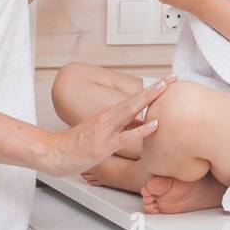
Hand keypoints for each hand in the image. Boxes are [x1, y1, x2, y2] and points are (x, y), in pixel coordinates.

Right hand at [38, 75, 175, 176]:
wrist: (55, 152)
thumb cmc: (78, 144)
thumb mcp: (103, 132)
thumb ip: (123, 127)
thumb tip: (144, 124)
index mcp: (109, 114)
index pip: (135, 98)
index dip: (153, 89)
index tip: (169, 80)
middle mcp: (109, 117)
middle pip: (137, 98)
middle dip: (156, 87)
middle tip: (174, 76)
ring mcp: (107, 129)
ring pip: (132, 110)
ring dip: (150, 98)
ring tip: (166, 89)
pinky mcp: (104, 145)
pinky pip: (126, 136)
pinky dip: (142, 129)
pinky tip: (155, 125)